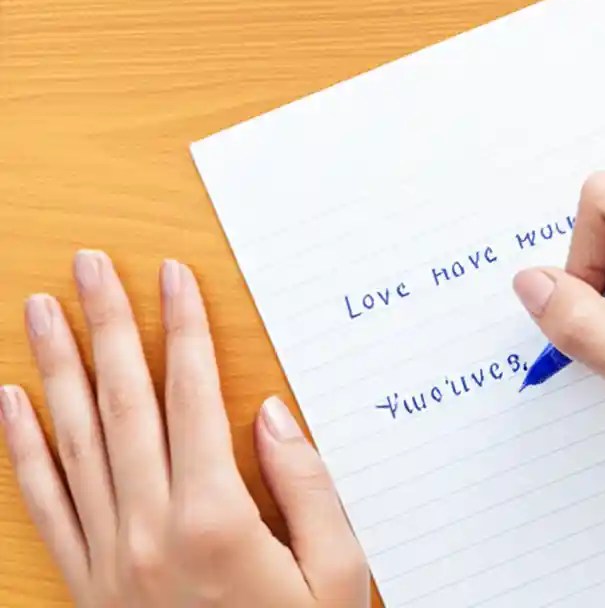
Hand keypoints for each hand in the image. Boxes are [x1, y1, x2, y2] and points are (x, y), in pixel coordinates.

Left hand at [0, 251, 367, 606]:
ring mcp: (107, 558)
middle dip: (106, 325)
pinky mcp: (85, 584)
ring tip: (42, 309)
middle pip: (123, 404)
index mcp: (216, 519)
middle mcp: (148, 529)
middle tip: (87, 264)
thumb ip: (307, 486)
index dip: (182, 330)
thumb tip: (270, 413)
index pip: (194, 397)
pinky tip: (10, 403)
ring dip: (55, 368)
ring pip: (72, 441)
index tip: (171, 275)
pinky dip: (22, 449)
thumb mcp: (336, 574)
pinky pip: (43, 503)